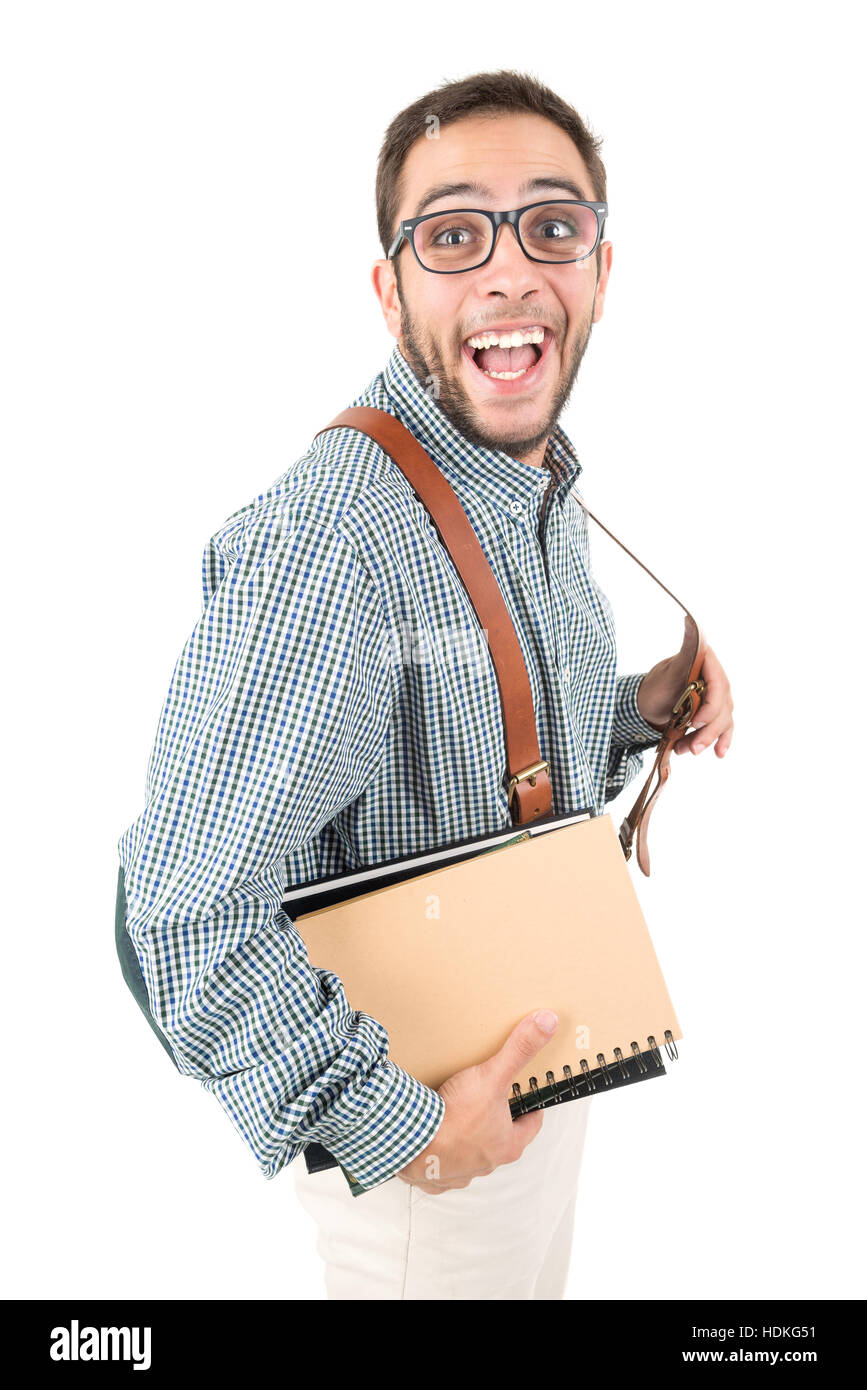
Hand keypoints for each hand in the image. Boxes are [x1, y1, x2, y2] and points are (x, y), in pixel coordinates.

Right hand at [395, 1009, 558, 1193]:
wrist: (413, 1141)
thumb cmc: (454, 1118)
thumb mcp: (492, 1076)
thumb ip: (519, 1049)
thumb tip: (545, 1025)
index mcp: (506, 1144)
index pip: (530, 1125)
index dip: (531, 1109)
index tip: (528, 1098)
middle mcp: (486, 1163)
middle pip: (499, 1140)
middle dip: (496, 1122)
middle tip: (489, 1101)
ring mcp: (460, 1171)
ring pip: (470, 1155)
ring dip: (466, 1140)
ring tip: (456, 1115)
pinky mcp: (434, 1176)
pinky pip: (440, 1166)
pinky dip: (438, 1153)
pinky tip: (431, 1136)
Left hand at [636, 616, 733, 758]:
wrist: (646, 704)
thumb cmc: (656, 685)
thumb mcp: (671, 669)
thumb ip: (687, 649)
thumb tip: (689, 617)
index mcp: (708, 664)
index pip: (720, 685)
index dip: (711, 706)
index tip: (695, 722)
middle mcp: (716, 680)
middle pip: (723, 707)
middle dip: (707, 730)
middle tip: (691, 748)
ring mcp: (717, 698)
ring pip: (723, 721)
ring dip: (706, 739)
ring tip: (686, 751)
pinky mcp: (714, 714)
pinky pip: (724, 728)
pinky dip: (720, 741)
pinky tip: (718, 752)